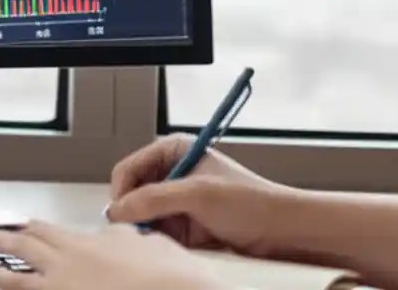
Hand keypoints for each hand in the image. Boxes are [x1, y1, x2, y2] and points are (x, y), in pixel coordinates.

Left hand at [0, 221, 226, 289]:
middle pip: (24, 249)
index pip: (48, 231)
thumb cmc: (168, 274)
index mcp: (84, 243)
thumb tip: (120, 236)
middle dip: (5, 242)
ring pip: (14, 282)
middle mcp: (64, 266)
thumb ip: (126, 238)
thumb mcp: (149, 242)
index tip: (24, 226)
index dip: (33, 228)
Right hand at [106, 134, 296, 255]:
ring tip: (154, 241)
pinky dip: (156, 241)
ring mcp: (176, 200)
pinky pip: (156, 232)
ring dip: (144, 229)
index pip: (128, 169)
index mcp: (172, 150)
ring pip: (141, 215)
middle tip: (136, 232)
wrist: (282, 231)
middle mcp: (171, 172)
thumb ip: (154, 199)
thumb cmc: (249, 201)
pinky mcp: (183, 224)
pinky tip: (166, 247)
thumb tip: (116, 210)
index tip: (121, 216)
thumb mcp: (197, 194)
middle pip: (131, 193)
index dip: (121, 192)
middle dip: (132, 213)